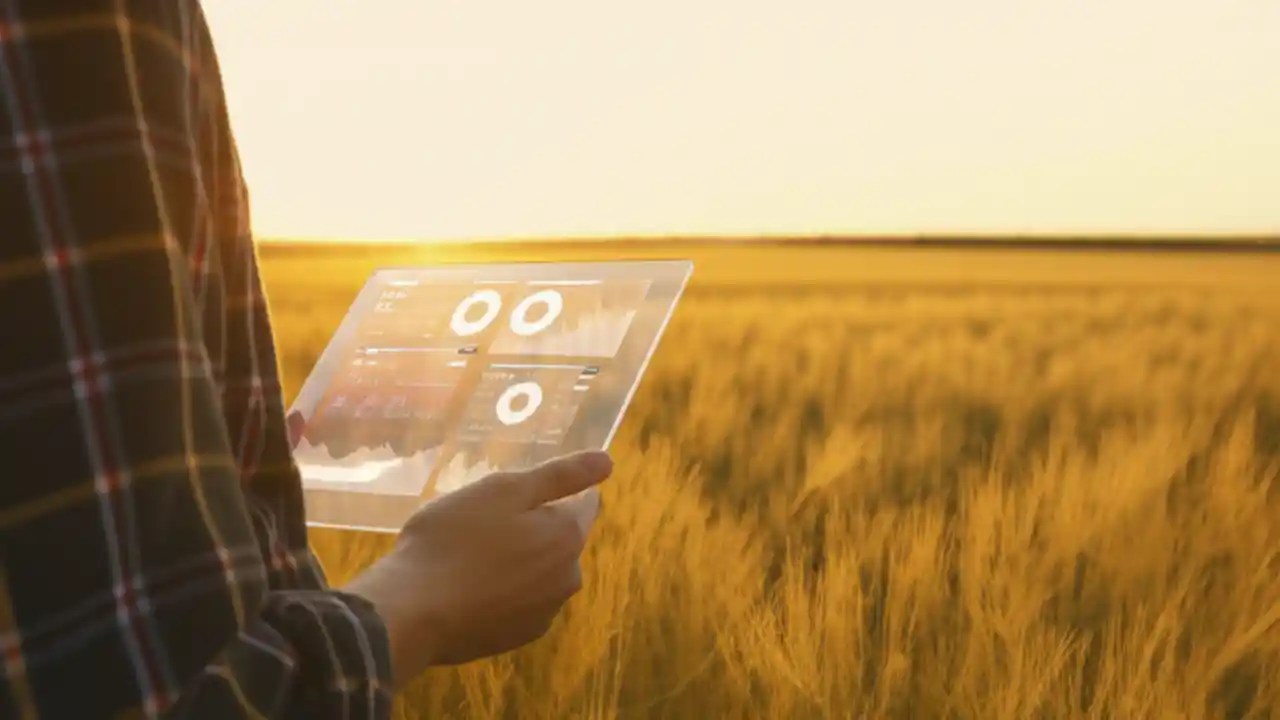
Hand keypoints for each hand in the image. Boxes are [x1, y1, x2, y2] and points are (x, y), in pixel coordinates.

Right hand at [341, 450, 610, 686]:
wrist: (411, 614)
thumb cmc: (453, 539)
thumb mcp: (501, 490)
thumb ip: (558, 476)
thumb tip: (607, 461)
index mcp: (567, 537)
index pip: (583, 505)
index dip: (556, 491)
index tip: (521, 491)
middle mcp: (567, 578)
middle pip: (560, 540)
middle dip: (533, 528)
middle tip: (484, 520)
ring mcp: (543, 613)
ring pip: (540, 573)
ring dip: (519, 561)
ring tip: (471, 554)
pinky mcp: (516, 638)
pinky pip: (519, 602)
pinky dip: (503, 591)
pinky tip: (468, 587)